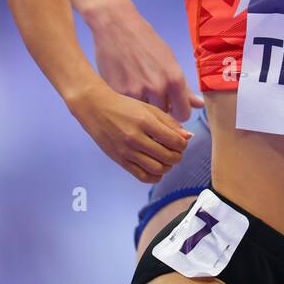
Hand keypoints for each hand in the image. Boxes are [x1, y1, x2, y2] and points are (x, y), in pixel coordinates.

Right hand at [66, 84, 193, 183]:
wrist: (96, 109)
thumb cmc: (124, 106)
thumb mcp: (148, 108)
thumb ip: (169, 122)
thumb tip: (187, 136)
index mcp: (145, 122)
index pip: (174, 141)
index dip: (183, 144)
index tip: (181, 142)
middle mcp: (135, 138)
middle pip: (167, 157)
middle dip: (177, 156)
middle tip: (176, 152)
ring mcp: (126, 151)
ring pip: (157, 169)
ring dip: (167, 167)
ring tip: (166, 159)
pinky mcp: (119, 160)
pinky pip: (142, 176)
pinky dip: (154, 176)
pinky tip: (157, 168)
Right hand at [80, 0, 204, 121]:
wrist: (117, 26)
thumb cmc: (146, 41)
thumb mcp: (170, 60)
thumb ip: (183, 87)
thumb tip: (199, 105)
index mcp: (174, 79)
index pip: (184, 114)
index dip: (179, 112)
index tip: (174, 107)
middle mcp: (157, 87)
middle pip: (164, 116)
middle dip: (162, 109)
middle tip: (154, 96)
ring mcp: (136, 91)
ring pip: (146, 114)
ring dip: (145, 107)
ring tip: (141, 91)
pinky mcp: (117, 92)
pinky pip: (129, 107)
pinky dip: (130, 102)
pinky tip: (128, 88)